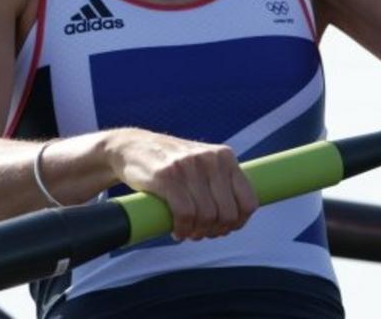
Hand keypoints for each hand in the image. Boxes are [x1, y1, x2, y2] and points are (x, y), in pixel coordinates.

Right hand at [104, 129, 257, 240]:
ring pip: (207, 216)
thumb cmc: (170, 162)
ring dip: (197, 232)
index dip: (239, 223)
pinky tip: (177, 231)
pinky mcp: (167, 176)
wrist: (131, 147)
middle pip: (227, 213)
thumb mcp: (202, 162)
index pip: (249, 201)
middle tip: (202, 233)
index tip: (224, 228)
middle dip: (215, 230)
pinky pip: (185, 214)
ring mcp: (188, 166)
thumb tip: (238, 217)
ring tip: (188, 232)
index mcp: (224, 156)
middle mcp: (210, 159)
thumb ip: (221, 181)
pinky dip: (183, 229)